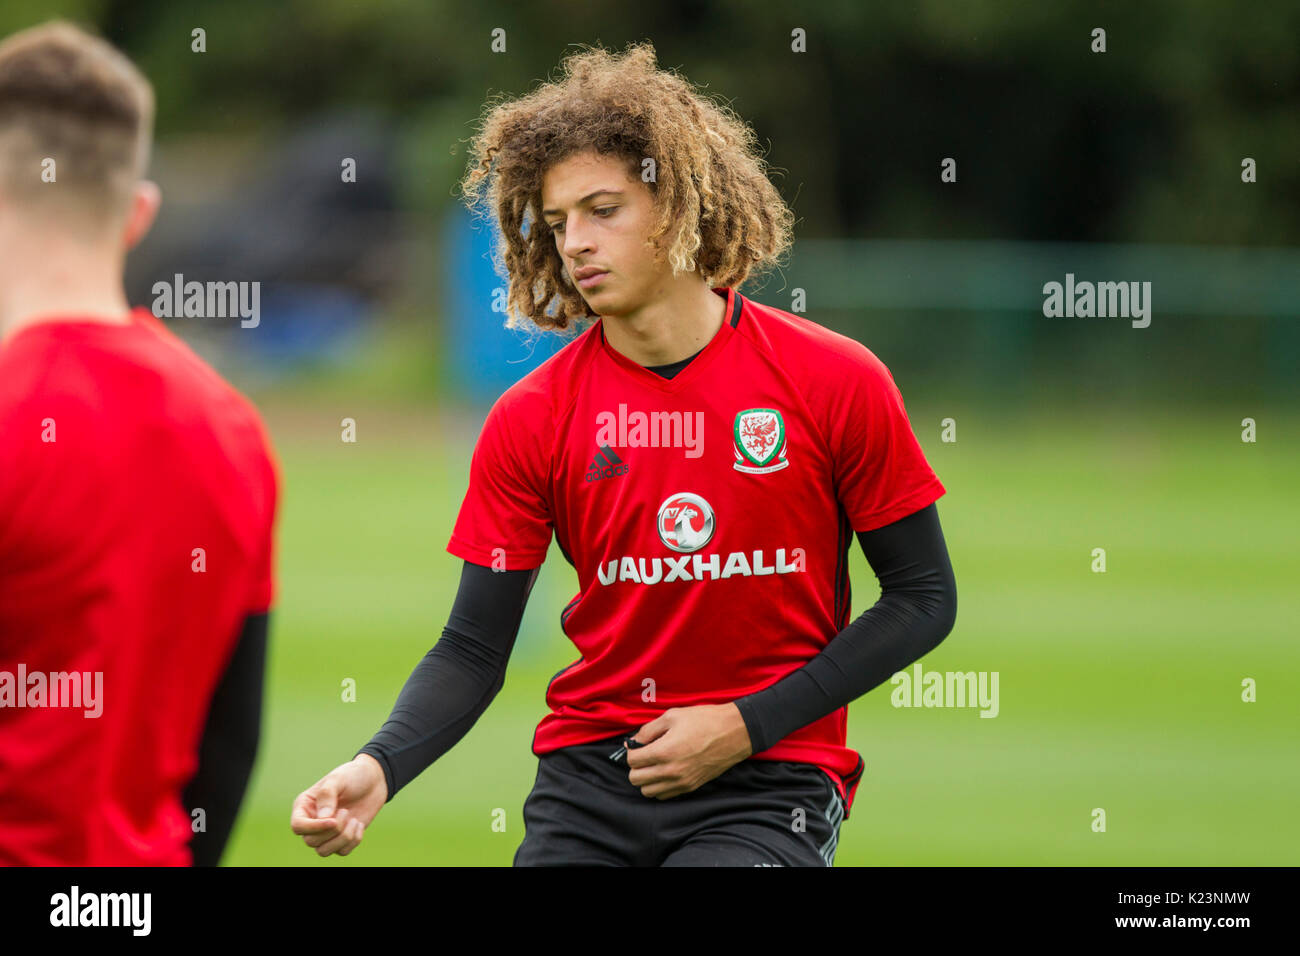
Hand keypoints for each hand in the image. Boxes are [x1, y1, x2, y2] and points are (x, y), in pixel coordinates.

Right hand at [290, 753, 387, 856]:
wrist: (374, 780)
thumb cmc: (352, 775)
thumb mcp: (338, 778)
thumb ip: (327, 795)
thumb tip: (322, 818)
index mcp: (305, 806)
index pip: (298, 826)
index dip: (313, 828)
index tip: (333, 820)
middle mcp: (312, 821)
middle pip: (311, 841)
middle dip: (332, 831)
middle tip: (346, 812)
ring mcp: (326, 831)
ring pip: (323, 851)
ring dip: (342, 839)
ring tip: (354, 820)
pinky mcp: (341, 838)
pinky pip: (342, 851)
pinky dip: (353, 841)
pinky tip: (359, 824)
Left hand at [625, 702, 753, 799]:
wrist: (734, 733)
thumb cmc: (704, 720)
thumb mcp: (672, 716)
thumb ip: (648, 730)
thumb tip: (634, 741)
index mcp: (664, 751)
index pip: (632, 761)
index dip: (632, 751)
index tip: (638, 745)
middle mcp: (671, 771)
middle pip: (636, 779)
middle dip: (636, 766)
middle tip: (644, 755)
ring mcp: (681, 782)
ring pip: (648, 791)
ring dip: (646, 778)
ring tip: (654, 764)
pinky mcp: (690, 787)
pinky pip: (664, 795)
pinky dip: (660, 786)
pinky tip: (666, 772)